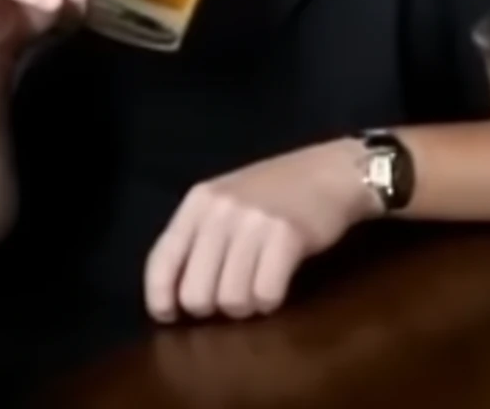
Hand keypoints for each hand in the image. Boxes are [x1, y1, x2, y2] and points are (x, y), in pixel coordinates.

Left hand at [144, 139, 378, 322]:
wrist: (329, 172)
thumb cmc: (273, 192)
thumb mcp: (224, 202)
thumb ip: (197, 238)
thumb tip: (171, 297)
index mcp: (198, 202)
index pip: (161, 262)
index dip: (160, 299)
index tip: (171, 316)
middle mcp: (220, 210)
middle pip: (195, 294)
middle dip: (213, 306)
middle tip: (232, 292)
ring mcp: (253, 221)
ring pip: (232, 301)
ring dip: (246, 305)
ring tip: (258, 284)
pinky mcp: (287, 236)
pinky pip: (266, 295)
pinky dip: (271, 301)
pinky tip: (277, 284)